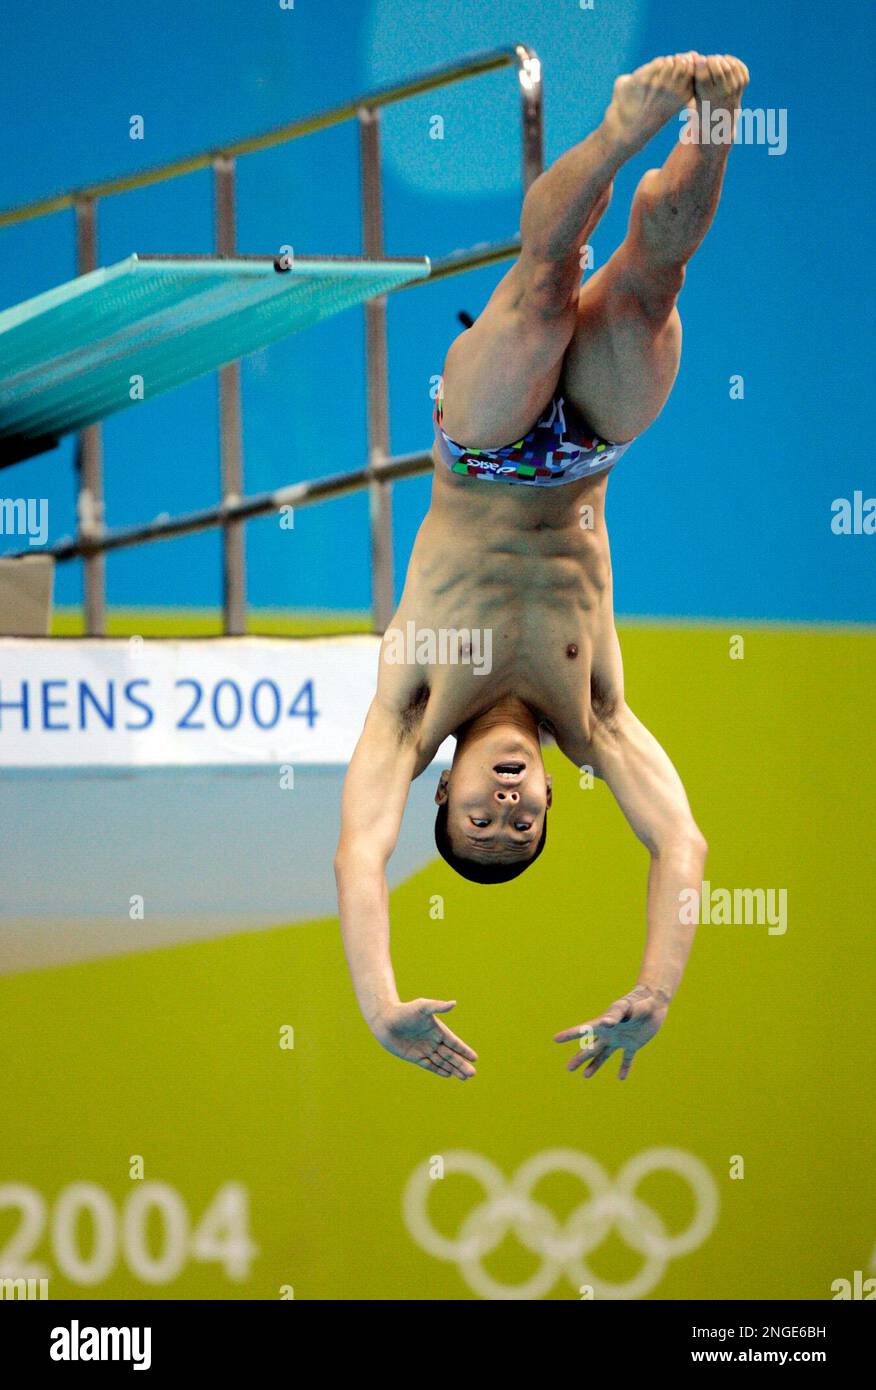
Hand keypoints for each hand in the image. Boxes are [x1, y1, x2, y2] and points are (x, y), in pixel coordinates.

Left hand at [370, 998, 477, 1079]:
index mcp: (437, 1030)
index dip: (464, 1050)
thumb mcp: (422, 1007)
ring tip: (465, 1078)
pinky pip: (429, 1065)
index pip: (454, 1043)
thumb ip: (438, 1006)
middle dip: (461, 1064)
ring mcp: (424, 1049)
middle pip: (451, 1055)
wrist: (385, 1020)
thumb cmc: (404, 1010)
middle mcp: (433, 1040)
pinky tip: (448, 1075)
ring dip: (453, 1069)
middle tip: (473, 1074)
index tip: (475, 1058)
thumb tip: (454, 1003)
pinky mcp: (414, 1057)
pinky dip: (439, 1070)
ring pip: (442, 1062)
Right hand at [554, 985, 668, 1079]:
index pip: (584, 1030)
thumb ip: (617, 1014)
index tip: (555, 1039)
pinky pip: (627, 1058)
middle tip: (568, 1068)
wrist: (654, 1001)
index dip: (570, 1034)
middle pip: (591, 1047)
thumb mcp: (628, 1007)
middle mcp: (610, 1033)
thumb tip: (605, 1023)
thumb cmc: (640, 1001)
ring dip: (595, 1065)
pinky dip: (624, 1067)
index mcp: (605, 1023)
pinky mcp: (633, 1044)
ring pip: (604, 1055)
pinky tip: (621, 1077)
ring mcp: (621, 1039)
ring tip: (585, 1076)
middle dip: (580, 1058)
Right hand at [692, 54, 749, 111]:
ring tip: (716, 62)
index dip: (700, 64)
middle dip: (712, 60)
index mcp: (708, 97)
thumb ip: (694, 75)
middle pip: (719, 69)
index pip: (704, 76)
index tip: (699, 62)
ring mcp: (735, 88)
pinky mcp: (743, 83)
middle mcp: (724, 94)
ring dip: (722, 59)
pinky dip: (732, 61)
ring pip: (731, 65)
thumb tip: (694, 55)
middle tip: (708, 60)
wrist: (721, 118)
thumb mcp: (694, 93)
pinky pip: (739, 65)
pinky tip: (725, 64)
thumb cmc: (703, 102)